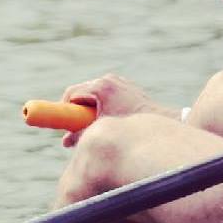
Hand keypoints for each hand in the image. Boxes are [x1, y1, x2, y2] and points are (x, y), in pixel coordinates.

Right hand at [59, 74, 177, 146]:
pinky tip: (109, 119)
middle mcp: (109, 80)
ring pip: (94, 93)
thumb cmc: (130, 127)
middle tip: (74, 128)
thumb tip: (65, 142)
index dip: (63, 109)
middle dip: (76, 111)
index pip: (72, 94)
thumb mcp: (102, 131)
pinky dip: (102, 105)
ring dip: (89, 108)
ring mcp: (118, 81)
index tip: (61, 123)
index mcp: (100, 87)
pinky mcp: (126, 85)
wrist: (161, 121)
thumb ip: (81, 135)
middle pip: (82, 92)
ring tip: (95, 125)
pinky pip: (106, 93)